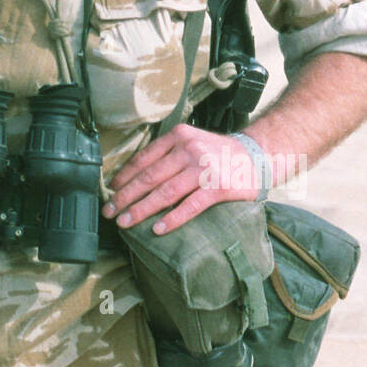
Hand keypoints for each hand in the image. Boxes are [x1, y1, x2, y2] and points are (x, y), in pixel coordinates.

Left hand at [101, 124, 261, 234]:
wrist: (257, 156)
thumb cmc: (217, 153)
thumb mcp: (191, 142)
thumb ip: (167, 154)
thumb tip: (134, 176)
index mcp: (178, 136)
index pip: (143, 158)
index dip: (124, 177)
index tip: (110, 191)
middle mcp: (189, 150)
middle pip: (150, 177)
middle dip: (126, 197)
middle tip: (110, 212)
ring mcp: (204, 169)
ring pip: (165, 192)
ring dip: (141, 209)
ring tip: (125, 222)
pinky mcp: (218, 187)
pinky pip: (190, 206)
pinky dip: (172, 219)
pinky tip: (158, 229)